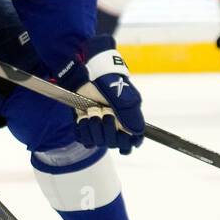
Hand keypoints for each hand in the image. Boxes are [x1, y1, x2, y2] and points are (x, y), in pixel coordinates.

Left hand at [56, 36, 143, 153]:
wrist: (90, 75)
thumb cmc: (110, 83)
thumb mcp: (124, 97)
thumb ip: (131, 115)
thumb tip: (136, 133)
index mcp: (127, 122)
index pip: (129, 144)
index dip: (126, 144)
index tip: (121, 134)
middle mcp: (113, 127)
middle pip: (113, 144)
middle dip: (108, 129)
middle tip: (105, 112)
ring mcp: (99, 127)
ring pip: (98, 142)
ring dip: (94, 127)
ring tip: (93, 111)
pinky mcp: (85, 126)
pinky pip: (84, 139)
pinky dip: (83, 129)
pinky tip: (83, 117)